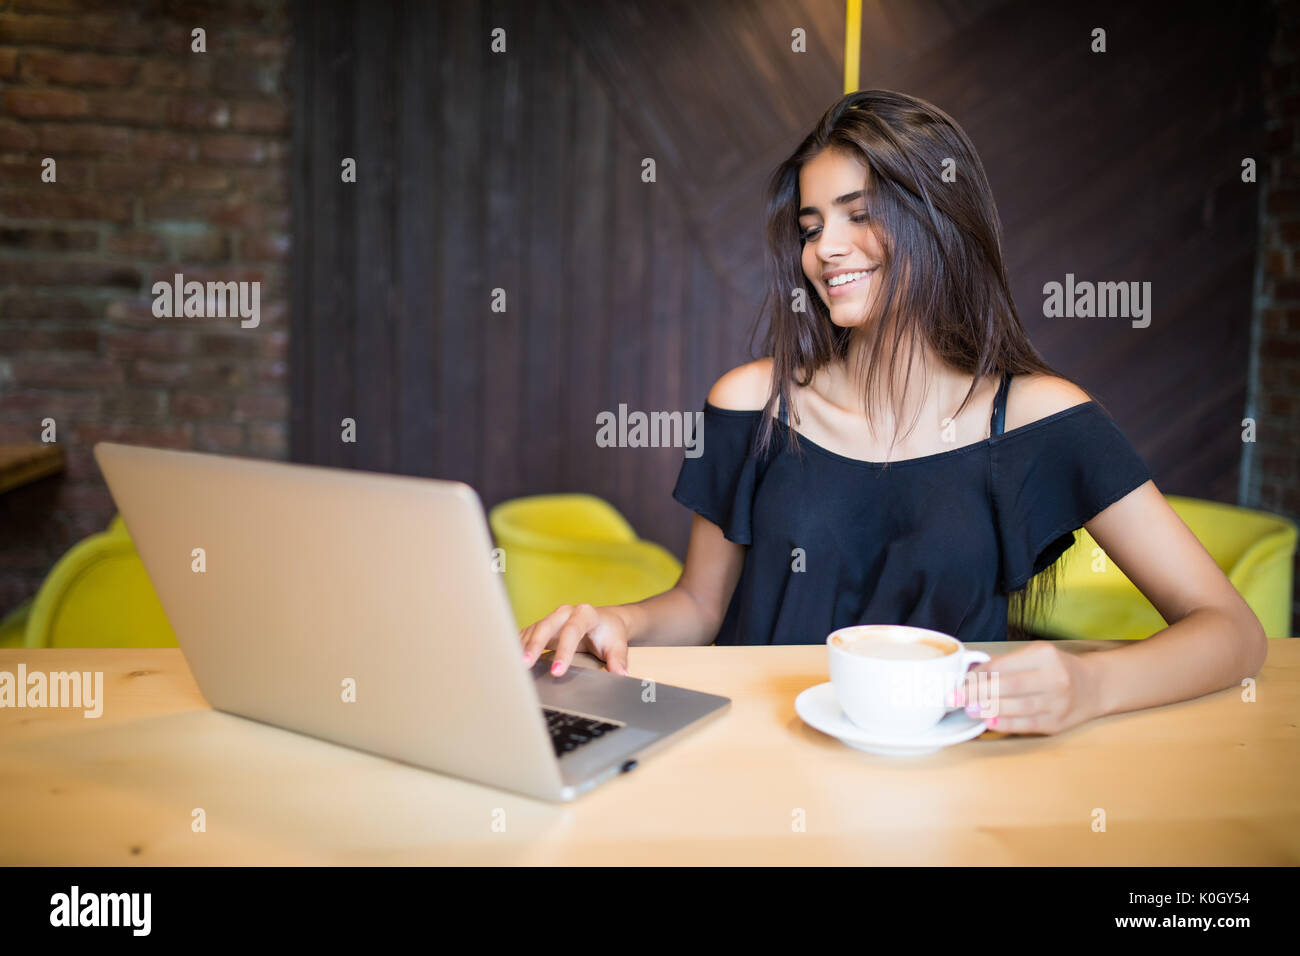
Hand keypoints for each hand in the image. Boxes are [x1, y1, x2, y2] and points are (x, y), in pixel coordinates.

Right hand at [519, 603, 629, 676]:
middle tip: (525, 665)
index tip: (557, 672)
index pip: (572, 631)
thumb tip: (621, 674)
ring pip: (533, 630)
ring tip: (513, 666)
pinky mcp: (543, 626)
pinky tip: (511, 660)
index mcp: (585, 614)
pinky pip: (527, 635)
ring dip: (522, 648)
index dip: (563, 652)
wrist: (606, 621)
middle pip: (546, 626)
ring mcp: (552, 618)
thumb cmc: (610, 633)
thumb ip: (618, 659)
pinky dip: (519, 647)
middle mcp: (565, 612)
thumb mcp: (618, 645)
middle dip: (534, 646)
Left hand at [957, 640, 1102, 734]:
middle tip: (954, 697)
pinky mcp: (1057, 722)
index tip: (958, 680)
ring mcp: (1058, 702)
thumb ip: (1006, 664)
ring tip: (968, 709)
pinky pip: (1028, 724)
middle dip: (976, 692)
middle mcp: (1054, 678)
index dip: (977, 674)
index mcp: (1044, 655)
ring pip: (1017, 706)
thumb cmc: (1056, 668)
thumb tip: (969, 675)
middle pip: (1008, 686)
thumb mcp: (1035, 655)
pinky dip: (1006, 723)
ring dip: (988, 709)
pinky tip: (989, 722)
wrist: (1094, 686)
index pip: (1003, 665)